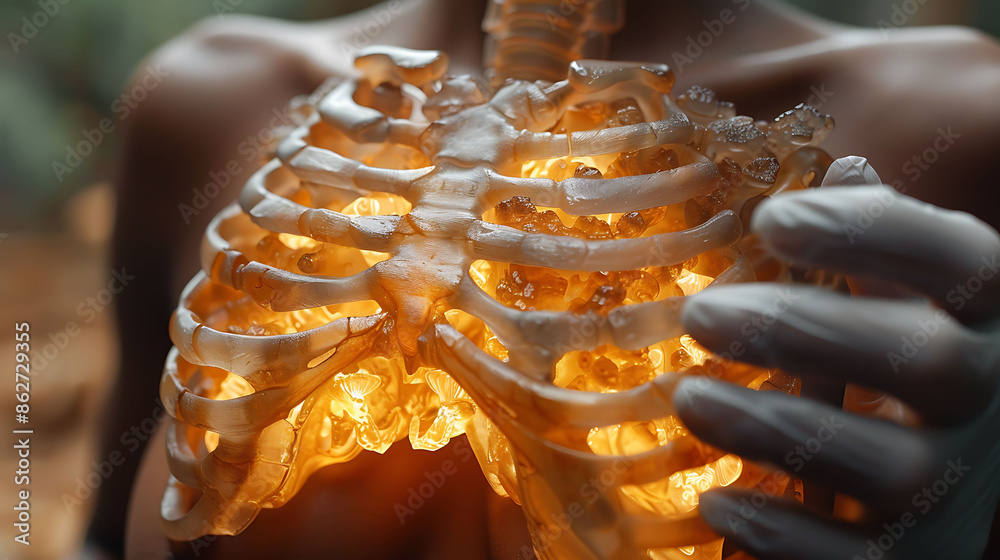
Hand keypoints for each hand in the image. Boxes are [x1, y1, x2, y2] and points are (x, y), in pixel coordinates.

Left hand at [673, 181, 999, 558]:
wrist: (925, 514)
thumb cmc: (899, 389)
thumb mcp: (901, 312)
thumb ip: (876, 252)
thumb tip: (848, 163)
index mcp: (984, 325)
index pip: (964, 262)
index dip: (874, 232)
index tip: (773, 217)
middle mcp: (986, 405)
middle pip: (924, 359)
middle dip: (806, 331)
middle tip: (701, 315)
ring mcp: (956, 494)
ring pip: (886, 464)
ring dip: (778, 427)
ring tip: (689, 400)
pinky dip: (787, 534)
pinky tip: (721, 503)